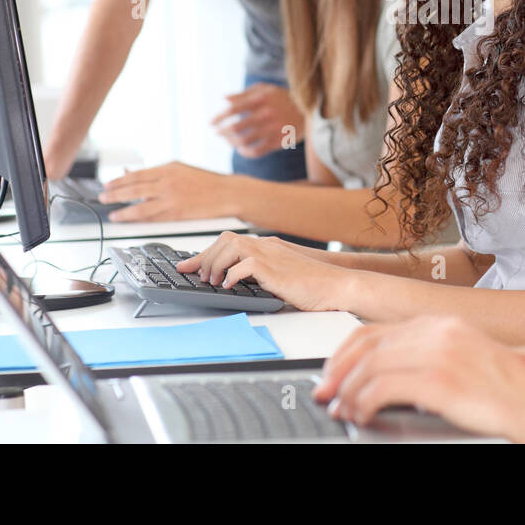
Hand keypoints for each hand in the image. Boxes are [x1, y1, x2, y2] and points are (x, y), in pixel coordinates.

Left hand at [99, 162, 246, 221]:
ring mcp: (172, 199)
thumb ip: (157, 173)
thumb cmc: (205, 181)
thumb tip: (131, 174)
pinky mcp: (177, 214)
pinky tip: (131, 220)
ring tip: (113, 213)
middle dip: (115, 195)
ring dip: (123, 211)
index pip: (136, 175)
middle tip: (103, 198)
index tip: (107, 185)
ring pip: (140, 207)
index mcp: (168, 169)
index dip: (119, 181)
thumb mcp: (180, 169)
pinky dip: (139, 220)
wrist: (227, 193)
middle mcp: (168, 183)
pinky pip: (153, 218)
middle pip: (134, 190)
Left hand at [176, 232, 348, 310]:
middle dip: (205, 257)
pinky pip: (246, 265)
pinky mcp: (276, 269)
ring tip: (213, 281)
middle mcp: (267, 246)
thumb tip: (235, 281)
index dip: (204, 253)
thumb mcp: (281, 276)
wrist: (337, 285)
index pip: (228, 241)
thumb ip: (261, 274)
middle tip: (199, 276)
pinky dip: (232, 275)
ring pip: (232, 247)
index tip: (187, 265)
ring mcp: (272, 255)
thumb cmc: (314, 285)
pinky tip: (229, 285)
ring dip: (216, 264)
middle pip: (225, 240)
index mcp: (267, 246)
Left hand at [211, 83, 304, 157]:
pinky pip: (257, 151)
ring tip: (228, 141)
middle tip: (217, 133)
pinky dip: (246, 152)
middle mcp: (266, 114)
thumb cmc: (283, 97)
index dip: (219, 117)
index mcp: (261, 99)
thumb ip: (244, 94)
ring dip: (232, 143)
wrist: (310, 110)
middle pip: (236, 127)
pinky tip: (241, 149)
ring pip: (245, 141)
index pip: (233, 109)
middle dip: (223, 131)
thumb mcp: (265, 89)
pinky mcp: (279, 141)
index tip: (211, 123)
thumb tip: (224, 99)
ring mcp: (273, 129)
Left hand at [312, 316, 524, 439]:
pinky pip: (384, 387)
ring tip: (342, 409)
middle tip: (325, 392)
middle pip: (368, 344)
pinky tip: (361, 414)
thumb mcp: (464, 358)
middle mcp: (436, 331)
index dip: (348, 352)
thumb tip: (389, 373)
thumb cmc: (505, 387)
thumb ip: (429, 355)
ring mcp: (438, 353)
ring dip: (349, 390)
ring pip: (371, 365)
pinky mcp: (439, 379)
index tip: (334, 372)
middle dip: (339, 370)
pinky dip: (364, 402)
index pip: (378, 330)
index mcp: (440, 324)